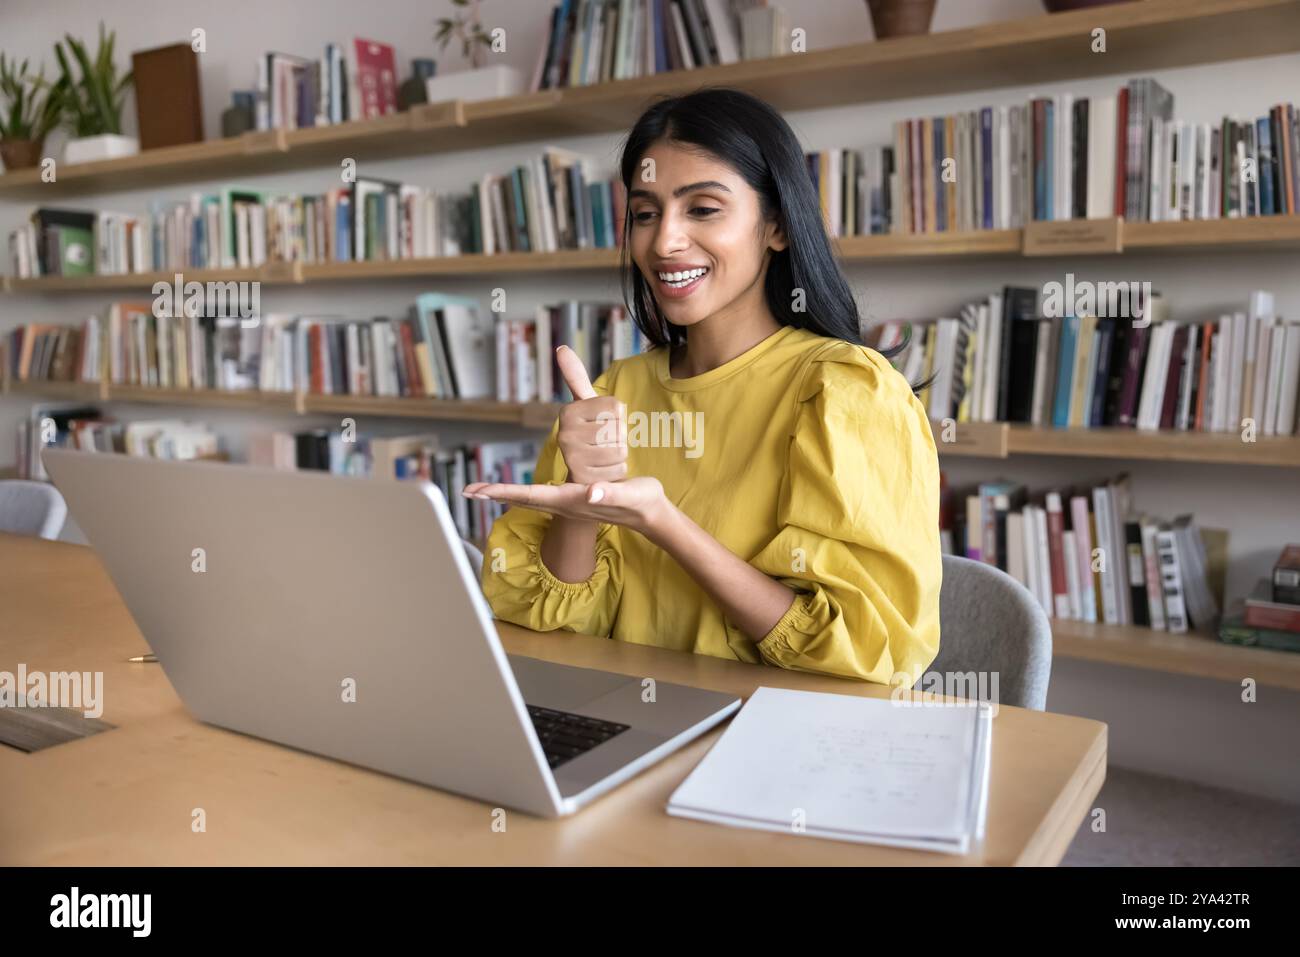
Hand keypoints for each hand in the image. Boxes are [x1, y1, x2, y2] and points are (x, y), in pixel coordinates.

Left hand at [463, 476, 670, 539]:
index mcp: (572, 500)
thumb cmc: (642, 502)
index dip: (503, 491)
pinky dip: (521, 493)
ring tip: (482, 491)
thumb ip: (611, 492)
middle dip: (495, 495)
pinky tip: (515, 491)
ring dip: (504, 495)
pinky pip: (540, 497)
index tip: (479, 491)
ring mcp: (568, 504)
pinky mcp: (574, 500)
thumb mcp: (630, 493)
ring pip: (529, 499)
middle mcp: (565, 504)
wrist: (650, 515)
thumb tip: (589, 492)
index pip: (530, 495)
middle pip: (522, 499)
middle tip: (466, 490)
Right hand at [554, 345, 626, 485]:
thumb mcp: (586, 405)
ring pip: (619, 448)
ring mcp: (571, 457)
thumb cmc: (591, 432)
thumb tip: (560, 347)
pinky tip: (605, 470)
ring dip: (620, 453)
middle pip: (617, 428)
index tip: (603, 422)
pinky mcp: (582, 478)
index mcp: (568, 412)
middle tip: (605, 442)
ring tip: (605, 455)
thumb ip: (575, 377)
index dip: (618, 416)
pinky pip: (618, 468)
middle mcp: (564, 432)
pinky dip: (618, 470)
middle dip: (619, 435)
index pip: (615, 407)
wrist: (585, 473)